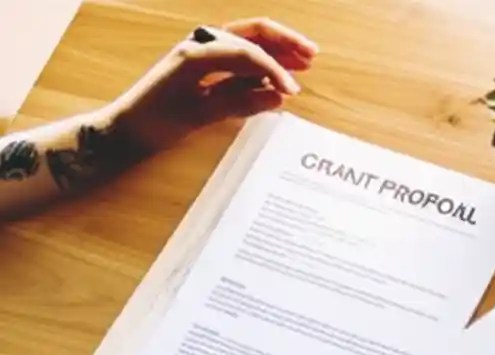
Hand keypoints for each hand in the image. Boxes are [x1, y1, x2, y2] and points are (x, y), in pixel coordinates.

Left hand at [109, 18, 317, 151]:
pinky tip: (278, 76)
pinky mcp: (206, 64)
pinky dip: (262, 63)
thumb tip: (278, 97)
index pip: (249, 52)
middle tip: (312, 55)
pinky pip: (240, 57)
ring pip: (249, 41)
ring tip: (304, 63)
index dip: (276, 70)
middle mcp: (203, 43)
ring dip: (277, 50)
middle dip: (284, 42)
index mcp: (199, 52)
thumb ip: (240, 103)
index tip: (293, 92)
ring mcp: (204, 51)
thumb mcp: (199, 115)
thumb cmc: (156, 120)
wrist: (126, 127)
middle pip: (253, 32)